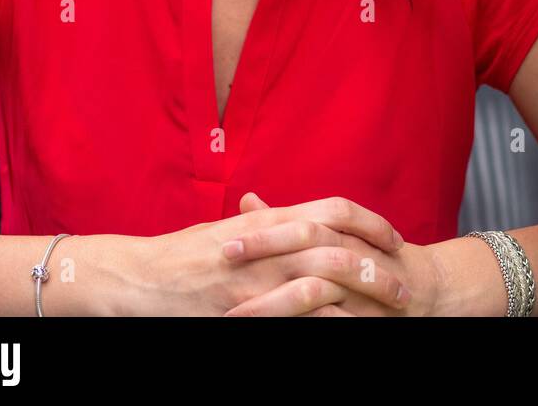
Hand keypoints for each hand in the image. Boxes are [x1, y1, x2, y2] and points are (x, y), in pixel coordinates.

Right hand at [128, 195, 415, 315]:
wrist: (134, 279)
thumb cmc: (179, 255)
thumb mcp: (226, 229)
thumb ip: (263, 222)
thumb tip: (282, 212)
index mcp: (269, 221)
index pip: (335, 209)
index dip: (371, 223)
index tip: (394, 239)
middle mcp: (268, 246)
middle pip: (339, 249)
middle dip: (378, 270)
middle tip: (404, 288)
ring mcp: (256, 281)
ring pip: (323, 285)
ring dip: (360, 303)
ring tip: (387, 317)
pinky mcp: (243, 312)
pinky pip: (296, 318)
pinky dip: (325, 322)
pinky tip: (346, 328)